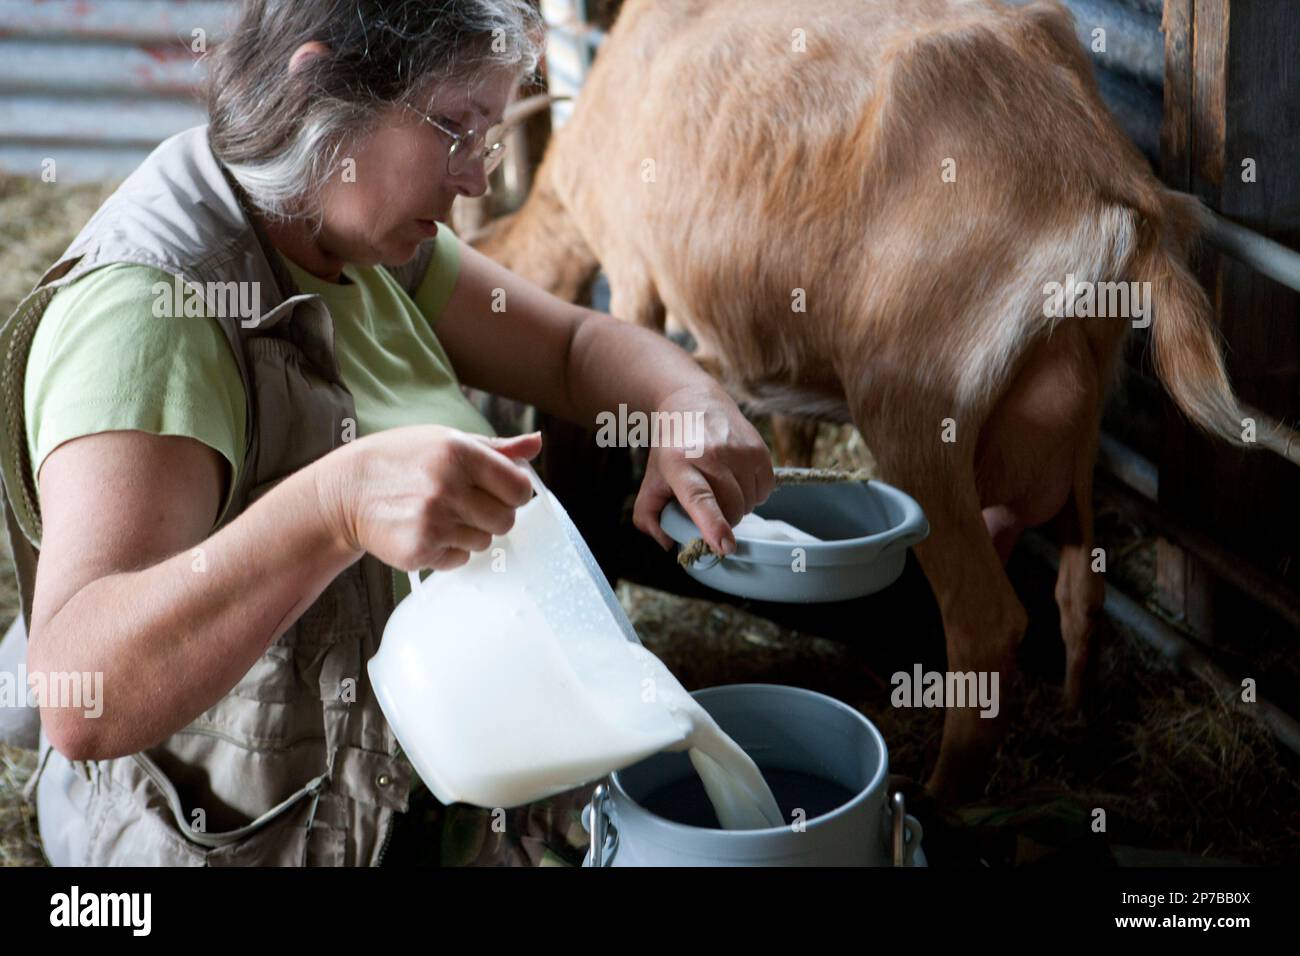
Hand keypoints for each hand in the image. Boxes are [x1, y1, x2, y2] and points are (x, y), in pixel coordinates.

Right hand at [317, 426, 539, 570]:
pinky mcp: (420, 550)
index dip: (514, 493)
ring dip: (469, 533)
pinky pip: (459, 560)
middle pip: (506, 520)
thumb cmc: (401, 461)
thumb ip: (496, 448)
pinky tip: (425, 531)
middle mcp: (448, 486)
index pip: (519, 487)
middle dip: (492, 515)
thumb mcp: (445, 440)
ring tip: (439, 515)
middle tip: (464, 505)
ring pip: (484, 542)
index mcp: (460, 453)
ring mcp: (433, 521)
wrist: (346, 492)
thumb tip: (537, 443)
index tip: (500, 491)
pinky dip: (447, 551)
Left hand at [631, 385, 774, 554]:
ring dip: (739, 506)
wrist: (693, 402)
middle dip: (724, 520)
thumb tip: (668, 543)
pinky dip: (754, 494)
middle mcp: (711, 454)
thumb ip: (648, 516)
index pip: (699, 498)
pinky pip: (765, 490)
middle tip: (712, 507)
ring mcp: (738, 450)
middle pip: (731, 508)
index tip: (724, 546)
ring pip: (750, 503)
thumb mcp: (651, 479)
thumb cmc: (672, 449)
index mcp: (679, 464)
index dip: (713, 524)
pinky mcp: (758, 448)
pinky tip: (739, 480)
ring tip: (723, 489)